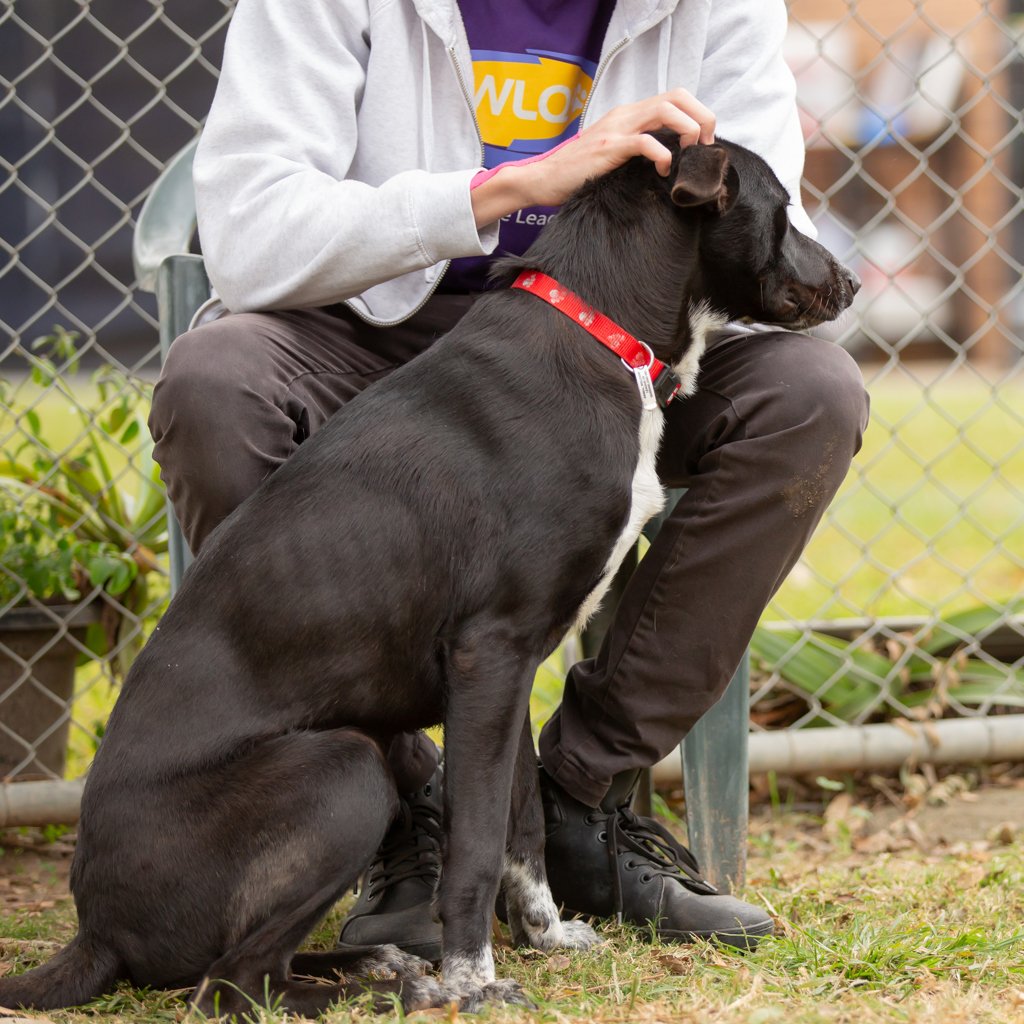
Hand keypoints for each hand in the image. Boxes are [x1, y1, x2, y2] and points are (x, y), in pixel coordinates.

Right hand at [471, 89, 715, 227]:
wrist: (545, 180)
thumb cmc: (579, 174)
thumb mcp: (614, 156)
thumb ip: (637, 150)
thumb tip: (668, 161)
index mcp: (629, 116)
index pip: (674, 98)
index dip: (697, 114)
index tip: (703, 143)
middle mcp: (625, 115)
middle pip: (677, 97)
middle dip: (701, 118)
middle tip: (705, 147)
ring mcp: (617, 129)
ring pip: (666, 111)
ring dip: (687, 130)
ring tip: (689, 154)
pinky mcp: (609, 147)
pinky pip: (645, 141)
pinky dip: (662, 154)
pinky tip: (662, 169)